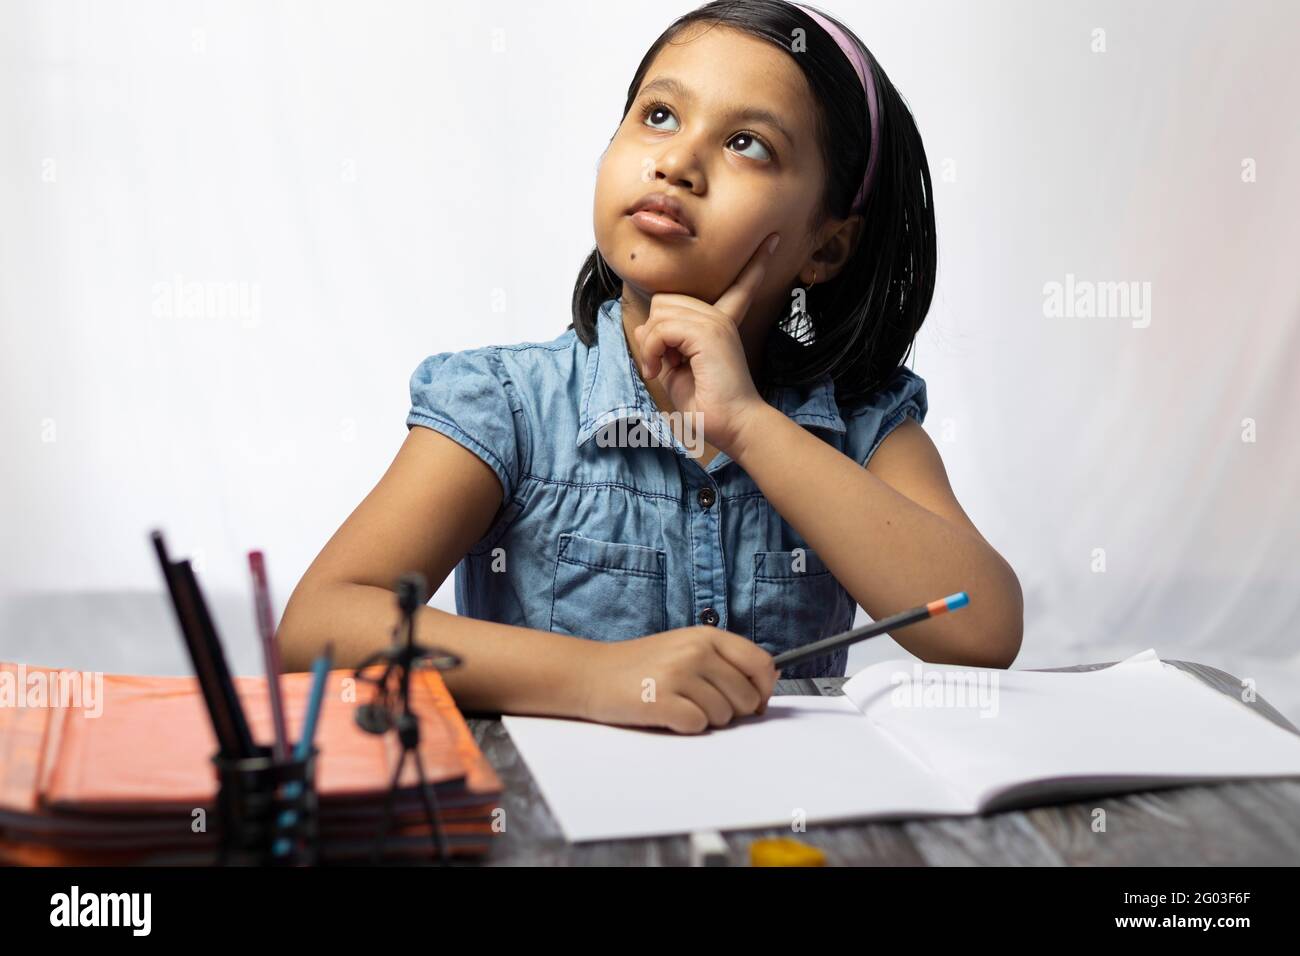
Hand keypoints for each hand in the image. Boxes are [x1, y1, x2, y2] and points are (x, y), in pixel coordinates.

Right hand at [579, 626, 781, 733]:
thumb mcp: (686, 647)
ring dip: (705, 719)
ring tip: (678, 703)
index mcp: (706, 636)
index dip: (764, 689)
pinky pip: (697, 726)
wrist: (592, 673)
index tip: (755, 702)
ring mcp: (678, 675)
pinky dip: (685, 726)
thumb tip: (768, 682)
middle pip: (746, 697)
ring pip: (723, 716)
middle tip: (701, 703)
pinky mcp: (661, 701)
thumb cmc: (641, 664)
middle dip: (731, 710)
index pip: (761, 664)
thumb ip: (725, 660)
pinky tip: (666, 713)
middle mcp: (695, 651)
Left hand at [633, 232, 780, 456]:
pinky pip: (661, 328)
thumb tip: (645, 329)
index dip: (756, 264)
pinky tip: (660, 368)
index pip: (739, 286)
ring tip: (662, 367)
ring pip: (660, 312)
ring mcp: (716, 323)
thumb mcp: (678, 370)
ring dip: (651, 344)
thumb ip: (665, 345)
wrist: (732, 425)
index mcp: (722, 324)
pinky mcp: (708, 333)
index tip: (772, 240)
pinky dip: (652, 350)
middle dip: (654, 333)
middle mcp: (721, 318)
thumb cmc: (707, 406)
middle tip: (663, 362)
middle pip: (666, 300)